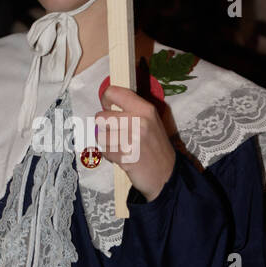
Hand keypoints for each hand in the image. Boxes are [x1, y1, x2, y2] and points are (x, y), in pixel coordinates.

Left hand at [96, 84, 176, 201]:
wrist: (166, 174)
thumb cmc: (155, 146)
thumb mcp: (150, 121)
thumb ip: (131, 109)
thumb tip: (107, 101)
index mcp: (145, 109)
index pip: (113, 92)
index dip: (106, 100)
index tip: (109, 108)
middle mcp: (139, 121)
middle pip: (101, 117)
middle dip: (104, 127)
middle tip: (116, 133)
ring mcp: (131, 139)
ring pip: (99, 135)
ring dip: (106, 142)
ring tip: (120, 146)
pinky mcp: (124, 156)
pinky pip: (104, 150)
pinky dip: (109, 154)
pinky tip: (122, 156)